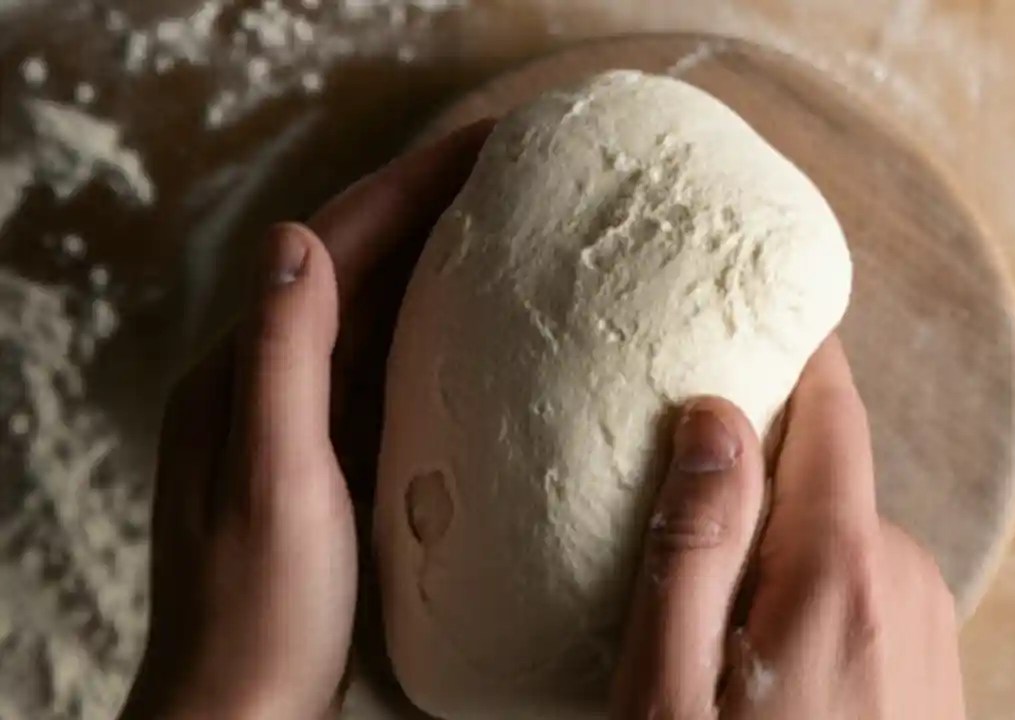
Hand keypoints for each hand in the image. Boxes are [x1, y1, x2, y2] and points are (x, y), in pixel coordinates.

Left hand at [120, 121, 492, 719]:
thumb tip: (296, 238)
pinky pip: (387, 364)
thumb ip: (280, 360)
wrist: (242, 710)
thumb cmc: (256, 611)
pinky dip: (436, 325)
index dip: (410, 185)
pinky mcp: (331, 454)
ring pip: (375, 310)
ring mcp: (299, 417)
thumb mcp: (272, 481)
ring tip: (513, 219)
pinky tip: (484, 325)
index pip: (333, 246)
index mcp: (241, 371)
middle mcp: (265, 380)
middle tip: (517, 165)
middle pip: (356, 264)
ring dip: (438, 255)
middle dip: (431, 204)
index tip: (489, 143)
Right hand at [611, 338, 965, 718]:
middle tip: (680, 516)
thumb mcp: (673, 689)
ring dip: (781, 552)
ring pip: (840, 539)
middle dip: (757, 482)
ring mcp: (930, 624)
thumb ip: (692, 551)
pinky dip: (814, 600)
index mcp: (843, 572)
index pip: (830, 411)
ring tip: (716, 620)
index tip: (747, 320)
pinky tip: (770, 664)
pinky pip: (865, 592)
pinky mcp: (933, 662)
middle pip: (823, 478)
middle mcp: (907, 581)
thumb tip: (714, 417)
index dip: (791, 356)